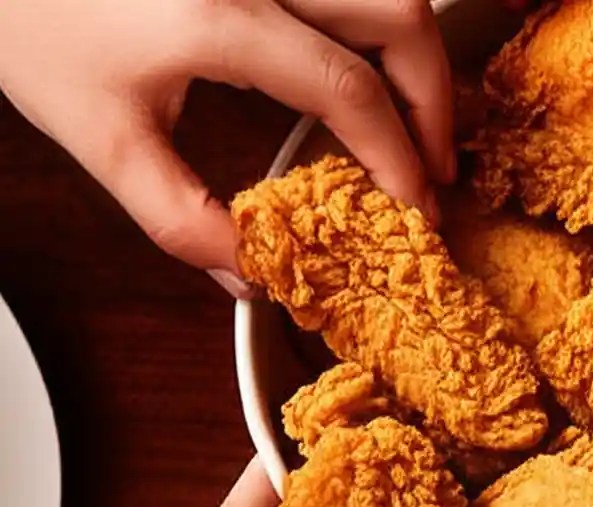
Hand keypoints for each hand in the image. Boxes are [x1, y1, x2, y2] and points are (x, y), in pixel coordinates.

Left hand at [0, 0, 453, 296]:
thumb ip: (180, 217)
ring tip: (417, 124)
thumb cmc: (31, 28)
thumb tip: (252, 275)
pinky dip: (380, 33)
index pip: (350, 88)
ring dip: (418, 57)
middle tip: (434, 169)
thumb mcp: (100, 138)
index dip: (397, 155)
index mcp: (223, 18)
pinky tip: (373, 73)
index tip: (413, 209)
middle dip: (434, 100)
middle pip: (398, 16)